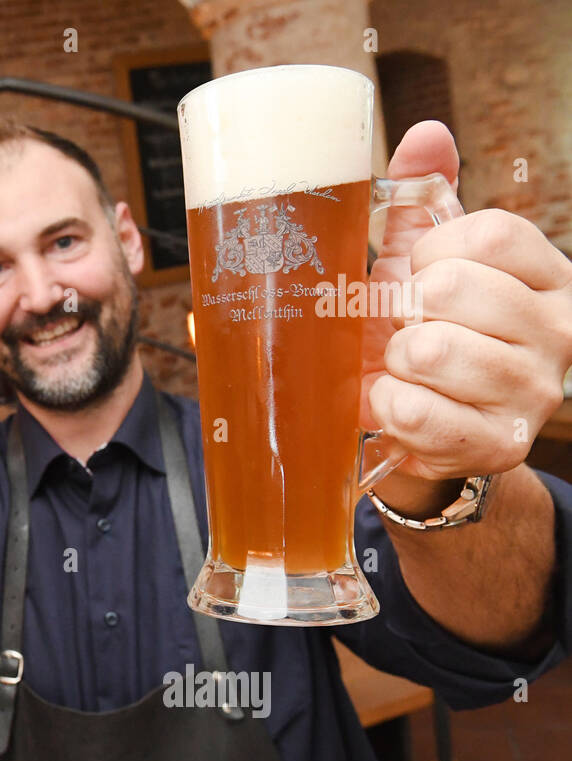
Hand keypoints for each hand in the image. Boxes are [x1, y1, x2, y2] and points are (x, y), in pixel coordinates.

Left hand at [362, 121, 571, 510]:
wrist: (418, 426)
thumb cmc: (420, 330)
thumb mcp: (421, 261)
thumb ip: (423, 197)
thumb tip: (428, 132)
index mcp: (548, 275)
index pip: (486, 233)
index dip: (428, 252)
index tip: (419, 275)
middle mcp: (559, 331)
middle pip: (450, 289)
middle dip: (402, 310)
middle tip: (406, 330)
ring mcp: (535, 392)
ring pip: (428, 350)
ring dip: (392, 360)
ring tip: (404, 369)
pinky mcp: (498, 445)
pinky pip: (416, 410)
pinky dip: (387, 405)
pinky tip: (399, 403)